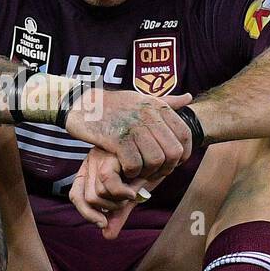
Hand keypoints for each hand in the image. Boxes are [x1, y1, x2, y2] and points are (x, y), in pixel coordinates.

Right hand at [63, 89, 193, 181]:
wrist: (81, 103)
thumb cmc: (113, 104)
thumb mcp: (142, 98)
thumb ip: (166, 102)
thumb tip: (189, 98)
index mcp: (157, 106)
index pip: (184, 133)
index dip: (184, 153)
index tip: (174, 162)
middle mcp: (148, 115)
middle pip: (173, 151)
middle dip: (167, 167)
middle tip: (156, 171)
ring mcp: (133, 127)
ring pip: (155, 160)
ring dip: (149, 172)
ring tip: (140, 171)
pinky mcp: (116, 140)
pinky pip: (134, 164)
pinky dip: (132, 172)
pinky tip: (126, 169)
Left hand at [68, 147, 168, 239]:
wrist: (165, 149)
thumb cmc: (147, 169)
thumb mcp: (130, 194)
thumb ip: (119, 213)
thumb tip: (107, 236)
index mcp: (92, 170)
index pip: (76, 195)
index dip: (87, 214)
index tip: (103, 223)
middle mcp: (92, 162)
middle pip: (87, 198)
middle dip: (110, 207)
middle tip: (128, 199)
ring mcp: (100, 156)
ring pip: (97, 193)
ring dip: (118, 200)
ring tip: (134, 190)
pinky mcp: (111, 153)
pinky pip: (107, 182)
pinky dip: (123, 192)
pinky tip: (136, 187)